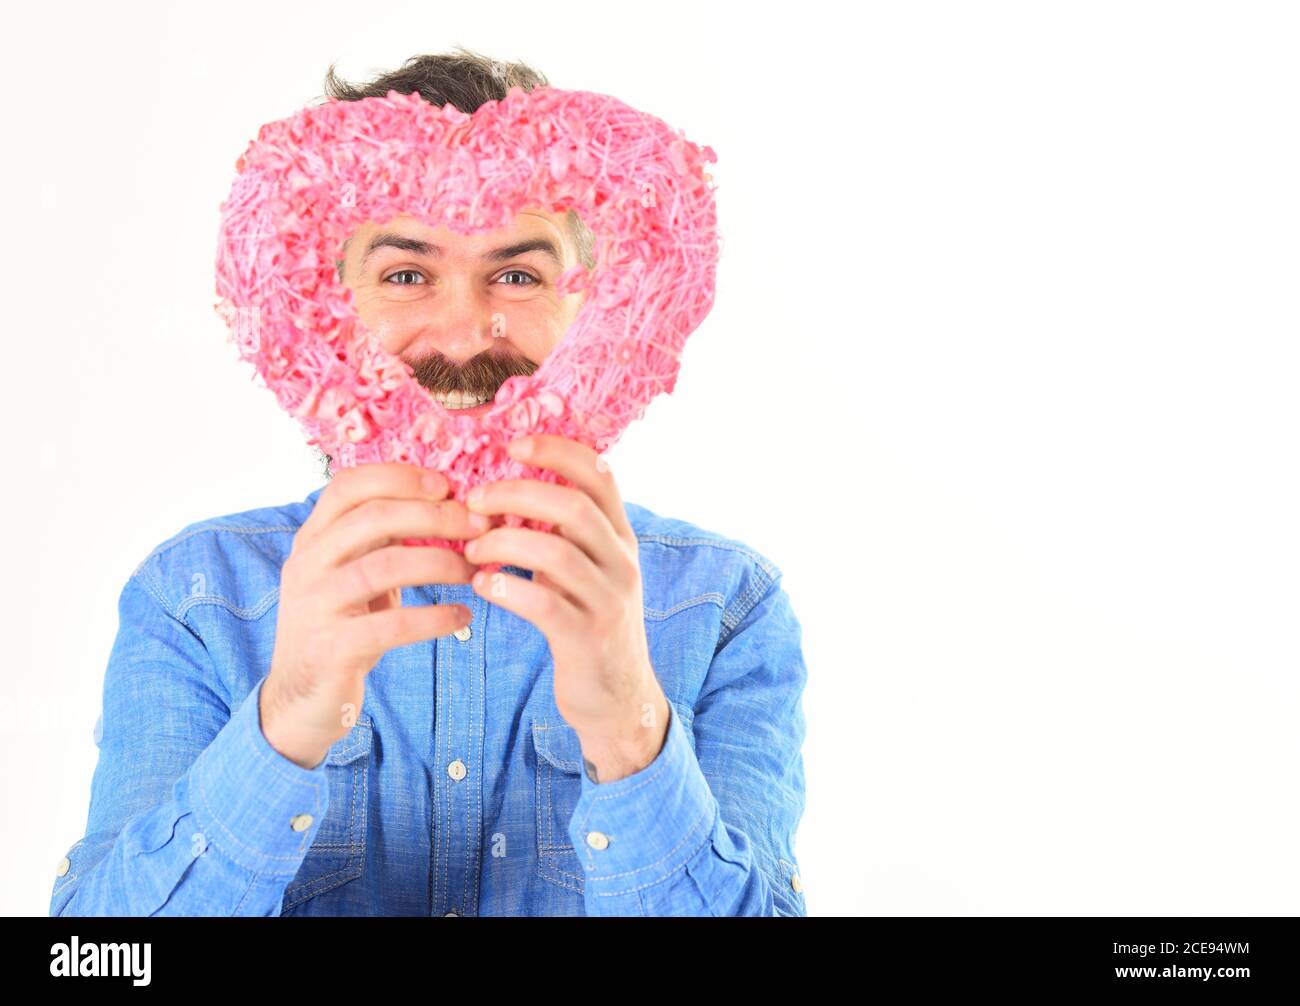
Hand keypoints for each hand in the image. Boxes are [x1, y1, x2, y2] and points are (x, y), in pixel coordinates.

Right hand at [262, 463, 484, 768]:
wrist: (301, 700)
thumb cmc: (344, 626)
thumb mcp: (356, 574)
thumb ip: (384, 540)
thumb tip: (450, 504)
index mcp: (312, 538)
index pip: (349, 485)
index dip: (400, 477)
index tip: (448, 485)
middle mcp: (306, 564)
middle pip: (373, 517)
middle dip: (434, 515)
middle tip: (479, 525)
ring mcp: (314, 606)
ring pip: (384, 566)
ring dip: (441, 564)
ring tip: (474, 571)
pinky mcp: (330, 649)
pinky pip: (392, 625)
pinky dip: (435, 618)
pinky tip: (463, 616)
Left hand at [462, 435, 669, 782]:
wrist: (618, 697)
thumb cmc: (588, 623)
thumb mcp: (588, 571)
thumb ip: (562, 533)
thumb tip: (507, 490)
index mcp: (620, 537)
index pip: (599, 474)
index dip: (557, 451)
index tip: (513, 445)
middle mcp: (622, 562)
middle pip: (574, 507)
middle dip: (518, 494)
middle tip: (474, 501)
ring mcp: (609, 600)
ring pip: (557, 552)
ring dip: (505, 542)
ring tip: (472, 549)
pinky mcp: (587, 638)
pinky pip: (544, 603)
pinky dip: (507, 588)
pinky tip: (482, 585)